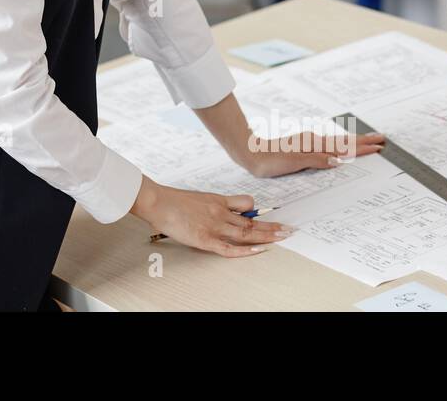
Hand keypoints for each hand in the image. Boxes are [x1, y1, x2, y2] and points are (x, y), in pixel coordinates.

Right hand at [129, 177, 295, 256]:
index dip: (260, 213)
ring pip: (246, 232)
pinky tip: (258, 250)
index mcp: (218, 201)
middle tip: (288, 230)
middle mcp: (220, 212)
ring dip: (266, 235)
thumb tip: (225, 208)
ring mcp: (214, 226)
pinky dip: (245, 250)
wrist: (158, 201)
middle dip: (272, 226)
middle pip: (251, 221)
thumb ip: (214, 203)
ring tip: (282, 238)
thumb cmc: (173, 200)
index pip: (246, 206)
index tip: (272, 217)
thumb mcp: (198, 196)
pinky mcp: (205, 239)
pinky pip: (229, 247)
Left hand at [242, 130, 384, 177]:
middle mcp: (314, 142)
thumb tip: (338, 160)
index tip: (379, 146)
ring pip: (338, 143)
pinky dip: (340, 147)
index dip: (362, 147)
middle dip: (363, 142)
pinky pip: (329, 146)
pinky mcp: (304, 147)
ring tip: (367, 142)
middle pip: (344, 142)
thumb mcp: (294, 161)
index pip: (344, 146)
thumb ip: (316, 160)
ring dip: (353, 143)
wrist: (251, 154)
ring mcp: (310, 144)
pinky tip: (342, 149)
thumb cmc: (270, 160)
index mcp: (314, 144)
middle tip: (381, 139)